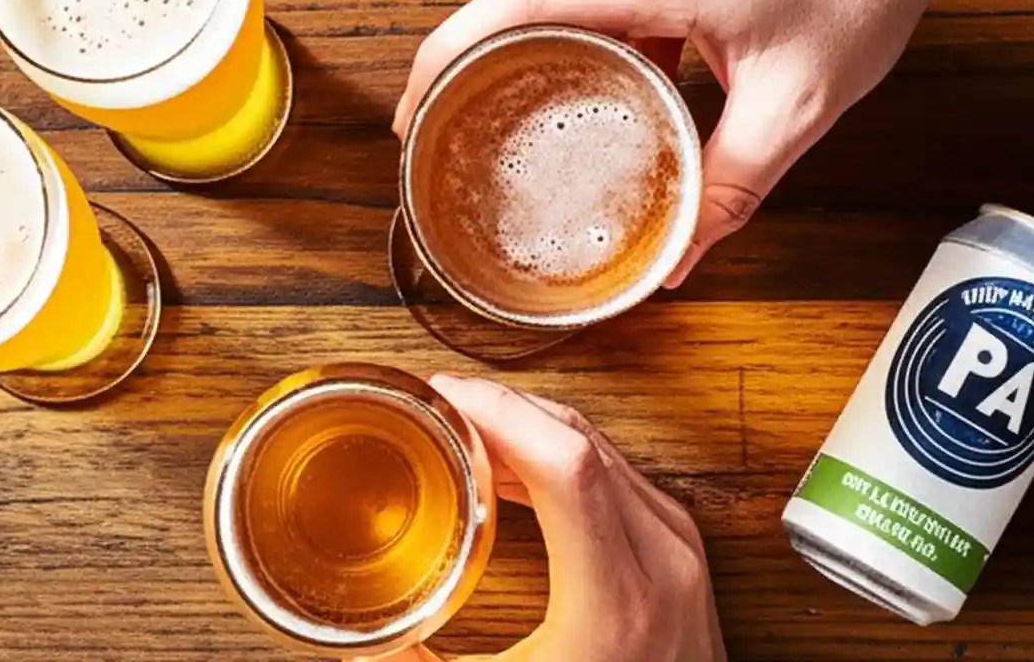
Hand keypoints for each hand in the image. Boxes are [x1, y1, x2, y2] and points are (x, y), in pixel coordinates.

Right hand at [353, 375, 725, 661]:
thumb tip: (355, 650)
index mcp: (620, 601)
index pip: (567, 465)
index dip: (500, 413)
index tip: (442, 397)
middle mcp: (661, 555)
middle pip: (576, 438)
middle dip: (499, 406)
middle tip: (434, 403)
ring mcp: (676, 539)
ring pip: (595, 441)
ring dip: (525, 420)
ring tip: (460, 422)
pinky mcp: (677, 537)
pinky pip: (610, 463)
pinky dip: (554, 446)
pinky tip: (508, 458)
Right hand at [393, 0, 979, 285]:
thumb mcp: (795, 103)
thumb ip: (732, 186)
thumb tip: (678, 257)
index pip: (515, 4)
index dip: (447, 57)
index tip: (412, 113)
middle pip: (509, 2)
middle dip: (455, 65)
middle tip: (429, 134)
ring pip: (544, 0)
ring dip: (502, 56)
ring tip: (477, 123)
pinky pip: (587, 3)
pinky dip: (559, 49)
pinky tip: (565, 99)